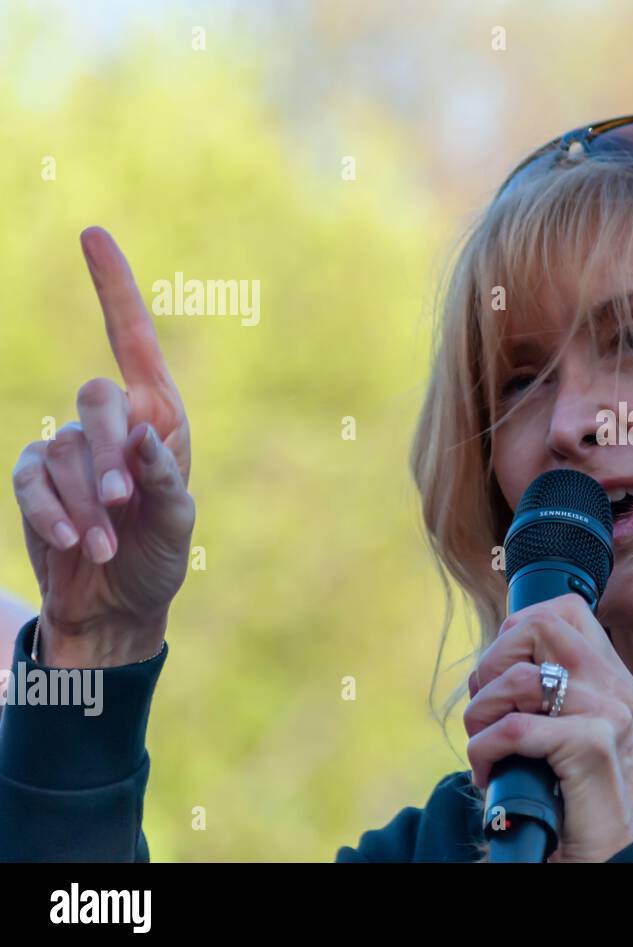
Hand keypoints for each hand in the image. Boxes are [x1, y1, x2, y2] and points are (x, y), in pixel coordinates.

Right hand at [10, 227, 194, 667]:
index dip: (114, 287)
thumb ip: (165, 478)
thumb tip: (145, 434)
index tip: (92, 233)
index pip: (132, 339)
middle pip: (96, 396)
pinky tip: (73, 542)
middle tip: (128, 503)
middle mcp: (112, 423)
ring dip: (88, 500)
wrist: (117, 606)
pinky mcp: (33, 483)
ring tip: (107, 543)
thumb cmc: (160, 557)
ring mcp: (67, 450)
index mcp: (158, 416)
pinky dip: (53, 512)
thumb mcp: (179, 521)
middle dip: (112, 450)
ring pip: (63, 448)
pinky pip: (31, 481)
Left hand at [464, 592, 632, 861]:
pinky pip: (512, 728)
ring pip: (517, 679)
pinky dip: (484, 750)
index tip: (501, 672)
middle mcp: (615, 687)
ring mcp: (608, 713)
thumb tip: (494, 664)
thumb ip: (553, 694)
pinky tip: (488, 773)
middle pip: (539, 627)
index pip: (565, 610)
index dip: (518, 629)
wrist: (607, 858)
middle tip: (487, 710)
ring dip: (480, 715)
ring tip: (484, 748)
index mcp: (612, 678)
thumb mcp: (572, 733)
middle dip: (492, 664)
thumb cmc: (576, 802)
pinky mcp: (590, 746)